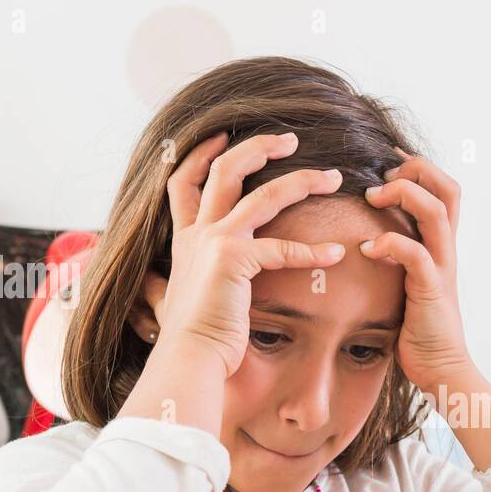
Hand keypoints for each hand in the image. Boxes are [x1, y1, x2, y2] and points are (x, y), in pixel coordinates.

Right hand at [150, 130, 347, 376]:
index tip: (224, 134)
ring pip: (264, 194)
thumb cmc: (189, 336)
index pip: (184, 180)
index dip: (201, 153)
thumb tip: (153, 287)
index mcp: (185, 238)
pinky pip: (283, 248)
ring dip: (302, 181)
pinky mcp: (234, 260)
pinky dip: (314, 251)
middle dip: (259, 147)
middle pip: (226, 170)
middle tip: (291, 138)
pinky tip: (337, 253)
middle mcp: (198, 232)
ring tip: (332, 177)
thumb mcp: (171, 299)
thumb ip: (164, 286)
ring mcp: (215, 241)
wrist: (188, 357)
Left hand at [359, 147, 471, 391]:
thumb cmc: (419, 331)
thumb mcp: (406, 286)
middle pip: (448, 189)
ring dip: (403, 196)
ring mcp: (442, 267)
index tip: (390, 162)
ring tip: (373, 198)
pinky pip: (415, 254)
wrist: (441, 368)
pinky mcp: (432, 289)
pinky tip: (367, 248)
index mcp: (441, 246)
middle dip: (416, 171)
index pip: (444, 191)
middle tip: (383, 177)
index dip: (420, 168)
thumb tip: (364, 243)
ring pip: (435, 211)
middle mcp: (446, 250)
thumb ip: (396, 261)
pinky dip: (389, 243)